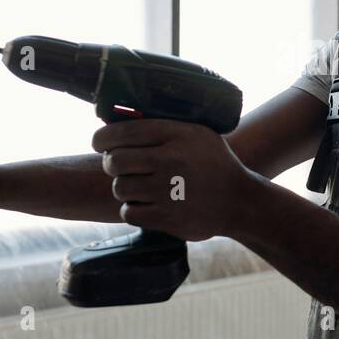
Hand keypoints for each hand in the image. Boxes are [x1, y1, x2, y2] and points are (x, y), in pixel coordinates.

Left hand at [91, 119, 258, 241]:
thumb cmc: (213, 163)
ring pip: (120, 188)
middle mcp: (170, 161)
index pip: (122, 132)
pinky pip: (129, 212)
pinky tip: (145, 204)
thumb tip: (116, 121)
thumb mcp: (196, 133)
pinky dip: (132, 209)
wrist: (239, 201)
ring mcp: (168, 191)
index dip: (102, 138)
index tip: (99, 143)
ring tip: (137, 186)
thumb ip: (163, 127)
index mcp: (176, 134)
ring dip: (124, 187)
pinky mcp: (166, 217)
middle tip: (118, 166)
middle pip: (115, 161)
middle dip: (111, 164)